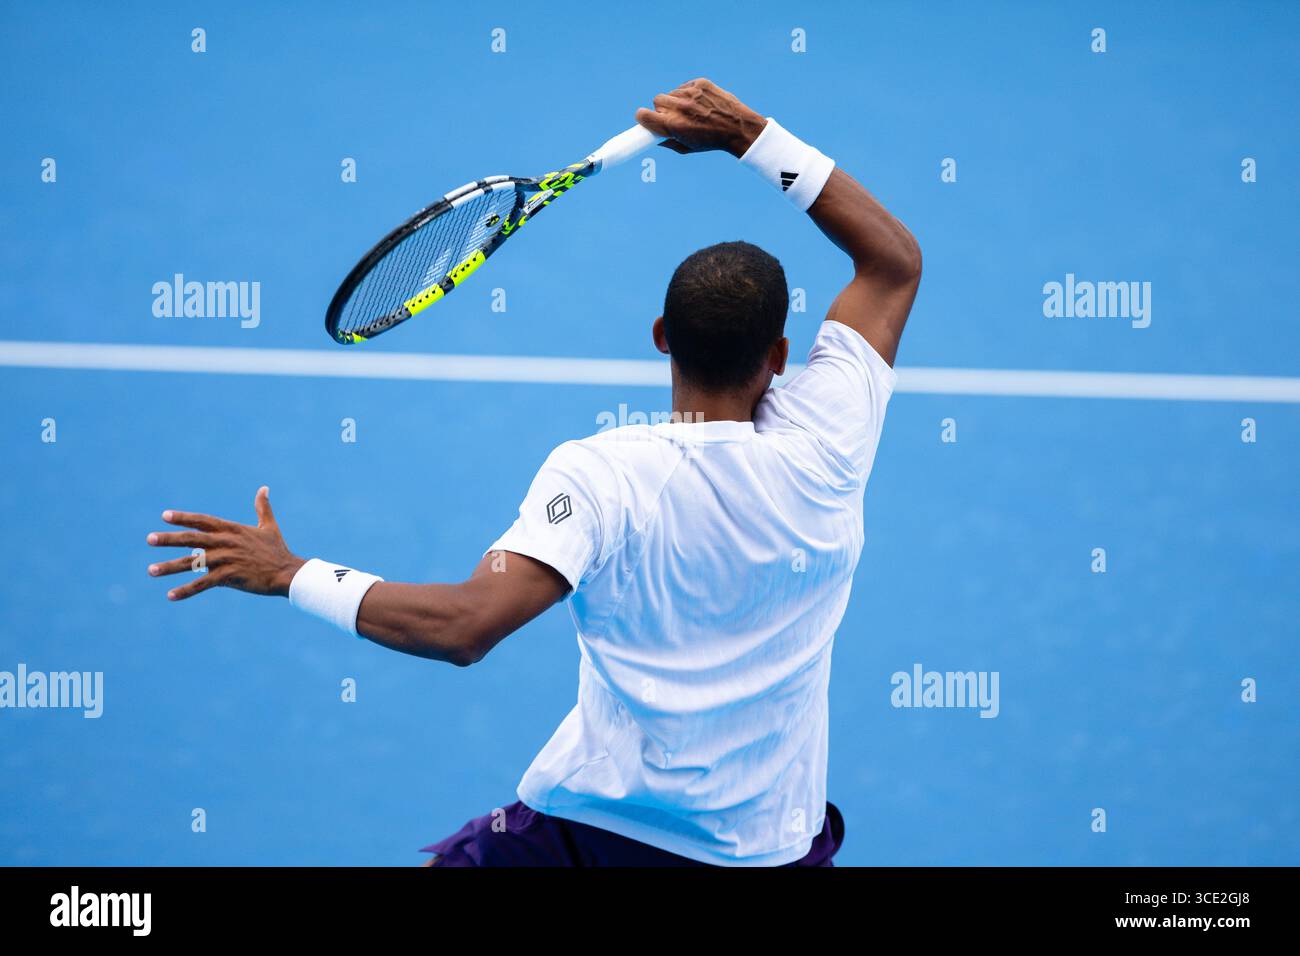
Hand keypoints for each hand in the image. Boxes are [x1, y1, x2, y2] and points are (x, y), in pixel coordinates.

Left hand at [146, 486, 304, 600]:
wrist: (288, 572)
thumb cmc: (278, 549)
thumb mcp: (269, 526)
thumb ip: (263, 507)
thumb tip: (264, 488)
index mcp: (232, 529)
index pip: (203, 521)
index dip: (184, 518)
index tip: (164, 516)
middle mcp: (226, 542)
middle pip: (192, 539)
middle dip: (169, 539)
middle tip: (150, 539)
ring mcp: (227, 559)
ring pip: (193, 563)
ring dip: (170, 567)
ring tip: (151, 570)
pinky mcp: (230, 577)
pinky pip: (203, 583)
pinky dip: (187, 590)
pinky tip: (171, 595)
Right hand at [634, 78, 766, 157]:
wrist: (738, 127)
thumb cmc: (712, 141)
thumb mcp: (688, 148)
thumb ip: (668, 143)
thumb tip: (655, 138)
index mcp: (674, 126)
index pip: (644, 115)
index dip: (643, 116)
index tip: (645, 118)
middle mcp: (680, 108)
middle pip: (657, 100)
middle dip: (662, 108)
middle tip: (673, 115)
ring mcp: (691, 93)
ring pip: (672, 93)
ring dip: (676, 100)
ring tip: (691, 110)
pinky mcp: (700, 83)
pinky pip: (684, 86)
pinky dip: (688, 93)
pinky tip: (699, 102)